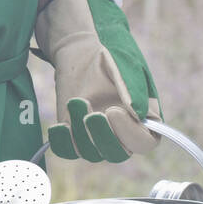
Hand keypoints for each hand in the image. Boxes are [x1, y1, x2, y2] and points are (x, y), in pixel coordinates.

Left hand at [34, 0, 162, 161]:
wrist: (82, 50)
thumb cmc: (110, 56)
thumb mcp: (126, 68)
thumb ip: (133, 91)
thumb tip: (139, 115)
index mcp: (145, 118)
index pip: (144, 142)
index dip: (130, 134)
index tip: (113, 111)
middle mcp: (123, 132)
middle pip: (117, 153)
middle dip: (102, 136)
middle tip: (92, 114)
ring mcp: (98, 135)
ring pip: (91, 153)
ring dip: (80, 132)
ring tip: (76, 100)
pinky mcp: (74, 133)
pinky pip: (68, 150)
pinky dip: (62, 143)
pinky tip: (58, 126)